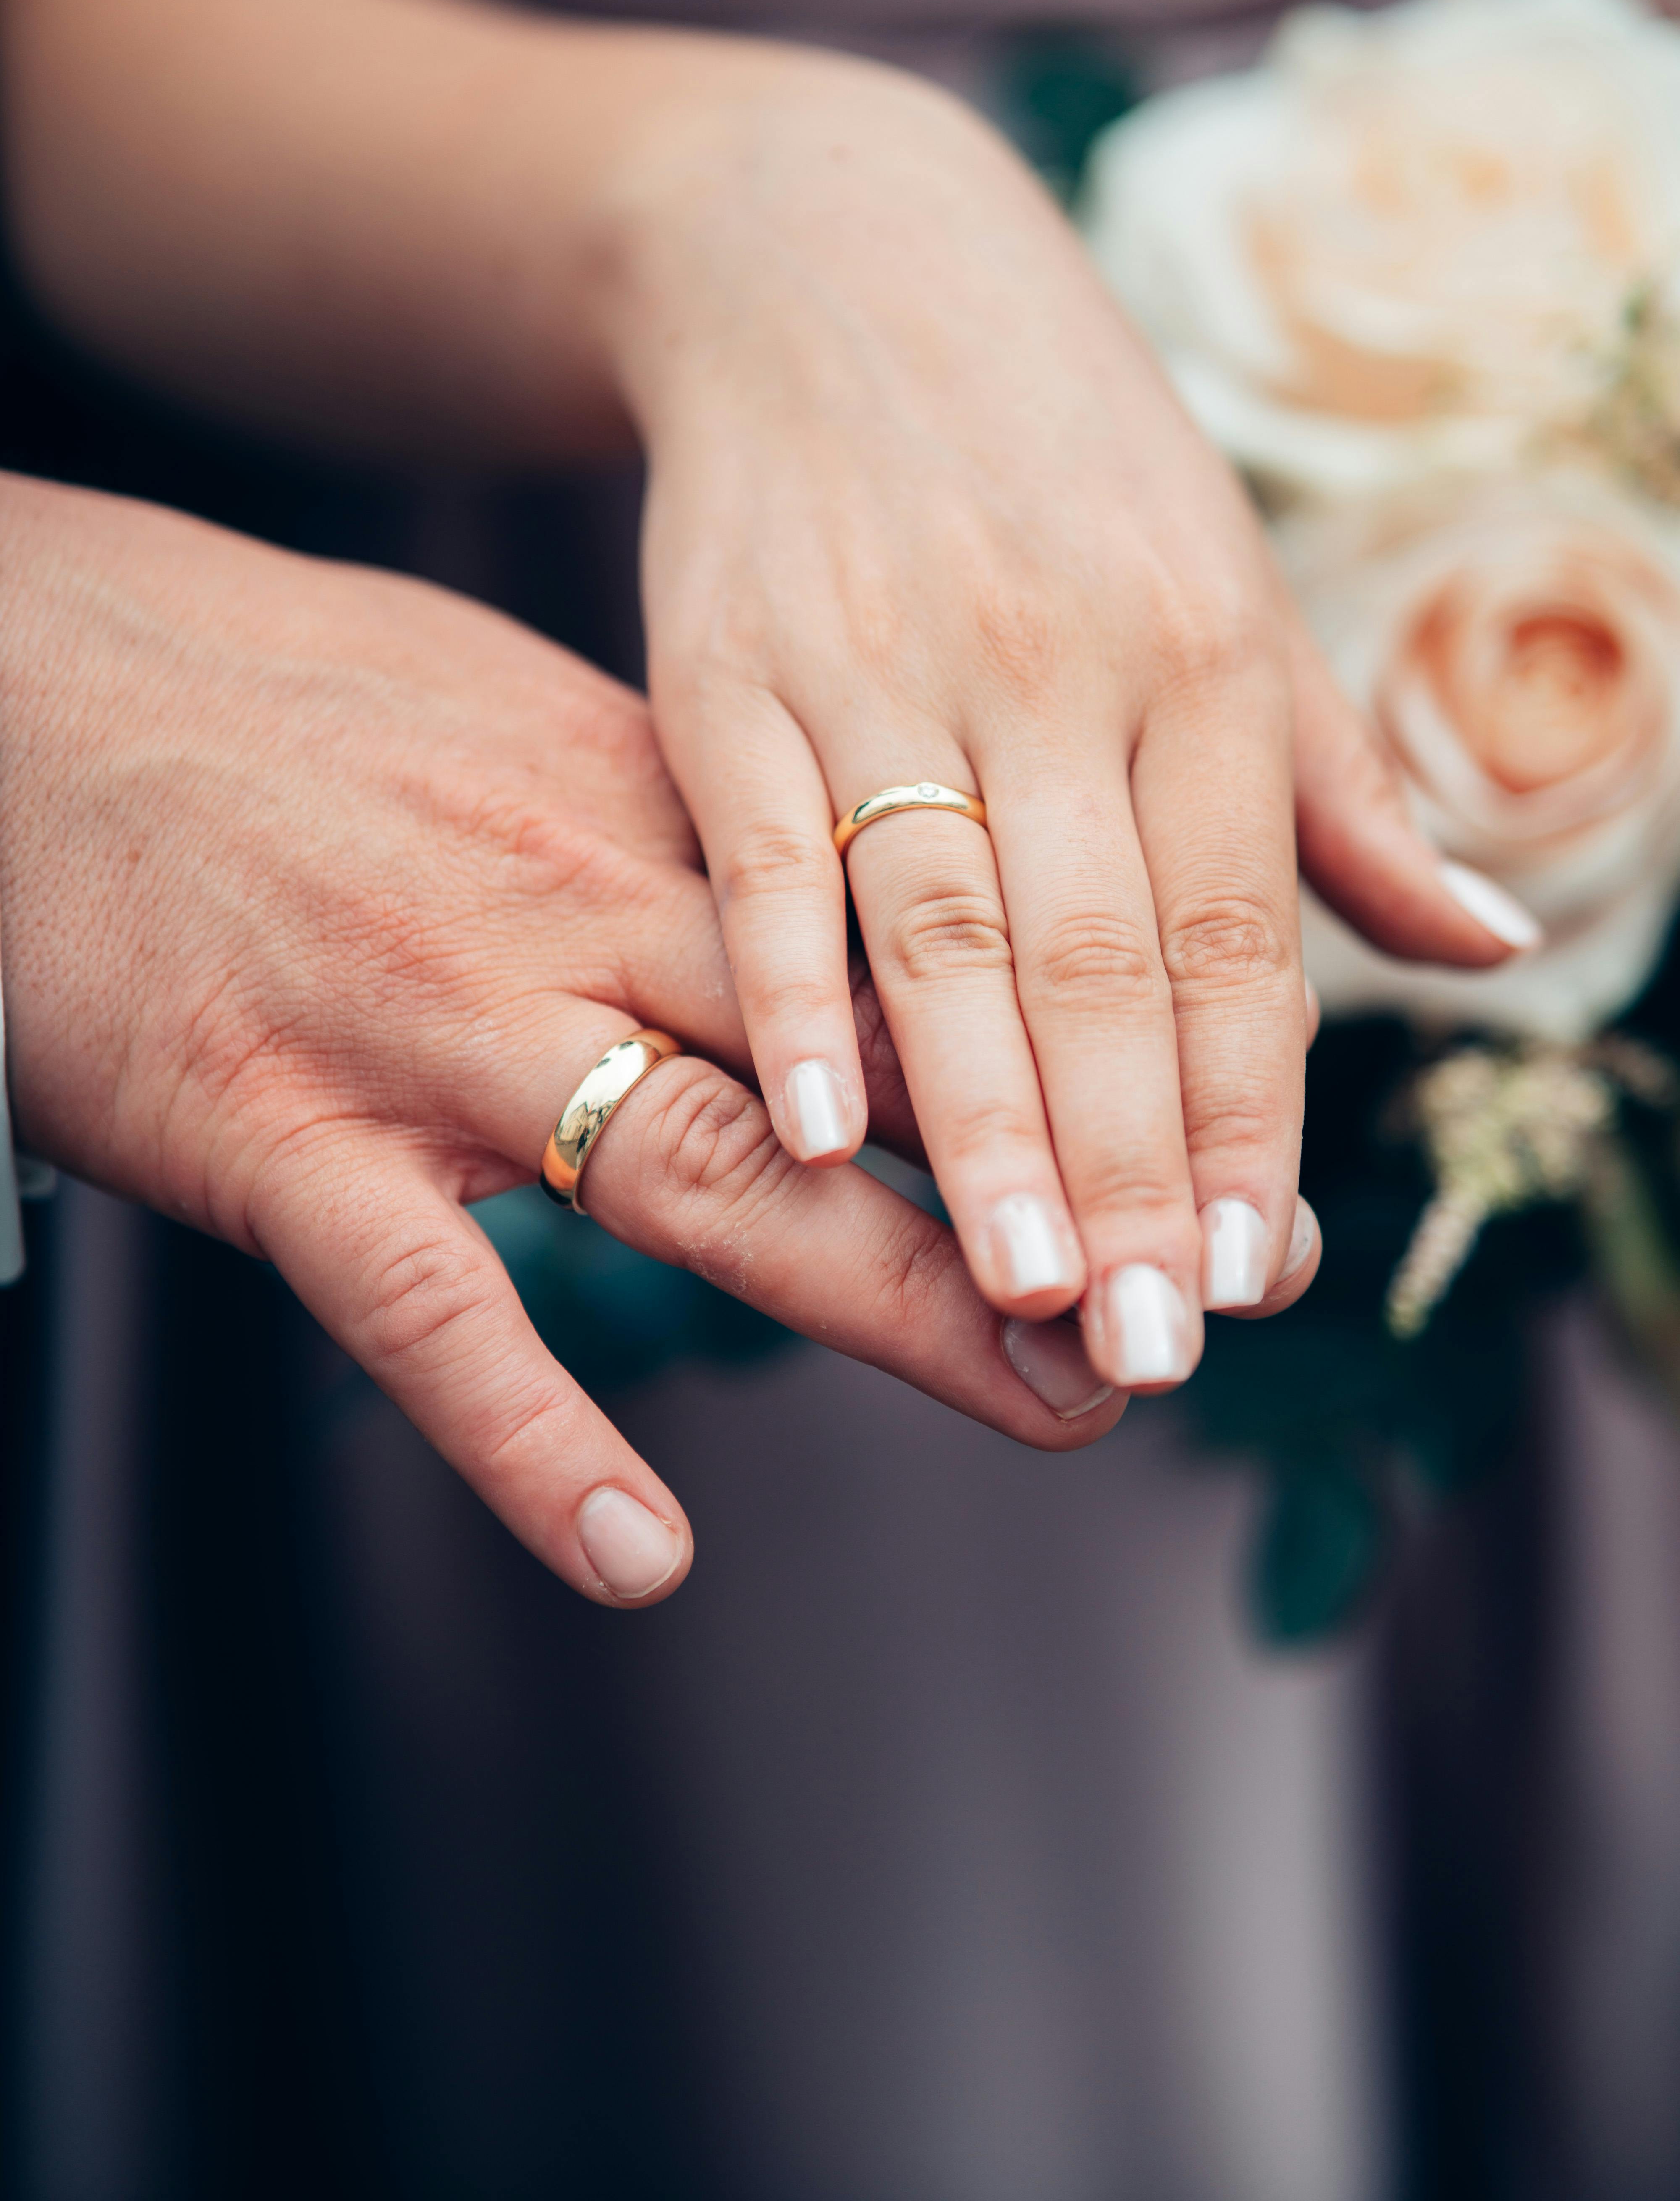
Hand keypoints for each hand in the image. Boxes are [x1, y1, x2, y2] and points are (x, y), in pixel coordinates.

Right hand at [0, 480, 1129, 1604]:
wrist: (35, 677)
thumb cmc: (285, 703)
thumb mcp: (522, 722)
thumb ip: (679, 817)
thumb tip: (824, 887)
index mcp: (643, 808)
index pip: (899, 940)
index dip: (1066, 1044)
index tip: (1202, 1135)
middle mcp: (571, 910)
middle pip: (853, 1063)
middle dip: (1040, 1187)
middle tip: (1191, 1300)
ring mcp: (431, 1030)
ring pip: (701, 1172)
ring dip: (888, 1299)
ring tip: (1048, 1401)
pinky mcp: (280, 1130)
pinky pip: (427, 1303)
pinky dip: (528, 1431)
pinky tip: (634, 1550)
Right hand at [606, 58, 1522, 1385]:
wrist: (842, 268)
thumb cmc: (1067, 464)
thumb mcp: (1230, 589)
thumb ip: (1340, 791)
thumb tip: (1488, 943)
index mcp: (1201, 659)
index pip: (1238, 936)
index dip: (1250, 1117)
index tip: (1248, 1282)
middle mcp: (1058, 664)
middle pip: (1101, 958)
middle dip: (1130, 1163)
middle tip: (1141, 1348)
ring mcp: (886, 661)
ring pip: (946, 924)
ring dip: (986, 1117)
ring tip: (1018, 1285)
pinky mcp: (731, 659)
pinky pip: (766, 844)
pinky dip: (790, 984)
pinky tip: (817, 1123)